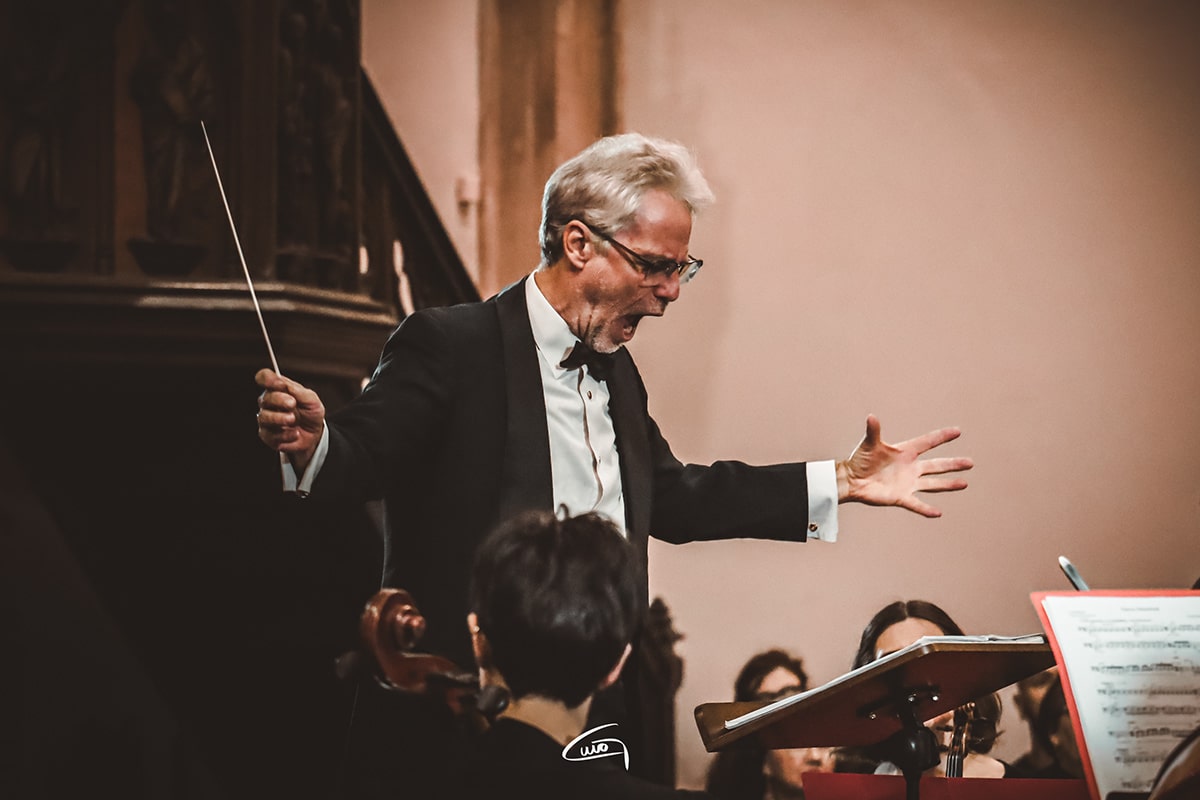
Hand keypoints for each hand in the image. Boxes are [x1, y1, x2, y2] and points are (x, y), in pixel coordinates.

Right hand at [255, 368, 324, 469]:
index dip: (268, 379)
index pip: (264, 378)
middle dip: (278, 400)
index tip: (280, 384)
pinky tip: (295, 433)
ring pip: (264, 417)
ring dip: (279, 418)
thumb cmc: (310, 413)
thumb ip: (299, 391)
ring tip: (293, 420)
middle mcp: (269, 403)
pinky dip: (285, 434)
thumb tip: (285, 384)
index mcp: (278, 389)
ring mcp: (267, 420)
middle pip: (264, 398)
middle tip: (292, 403)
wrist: (315, 434)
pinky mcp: (268, 436)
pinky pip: (270, 435)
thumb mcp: (311, 400)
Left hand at [836, 414, 972, 516]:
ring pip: (932, 484)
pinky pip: (916, 504)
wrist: (852, 480)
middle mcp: (911, 468)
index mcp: (905, 452)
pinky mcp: (901, 497)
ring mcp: (908, 483)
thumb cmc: (860, 459)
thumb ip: (873, 431)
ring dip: (948, 484)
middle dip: (953, 464)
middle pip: (936, 465)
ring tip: (964, 483)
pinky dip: (926, 509)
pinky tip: (938, 513)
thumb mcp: (868, 444)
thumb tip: (871, 416)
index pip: (927, 442)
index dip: (941, 437)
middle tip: (970, 463)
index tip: (958, 431)